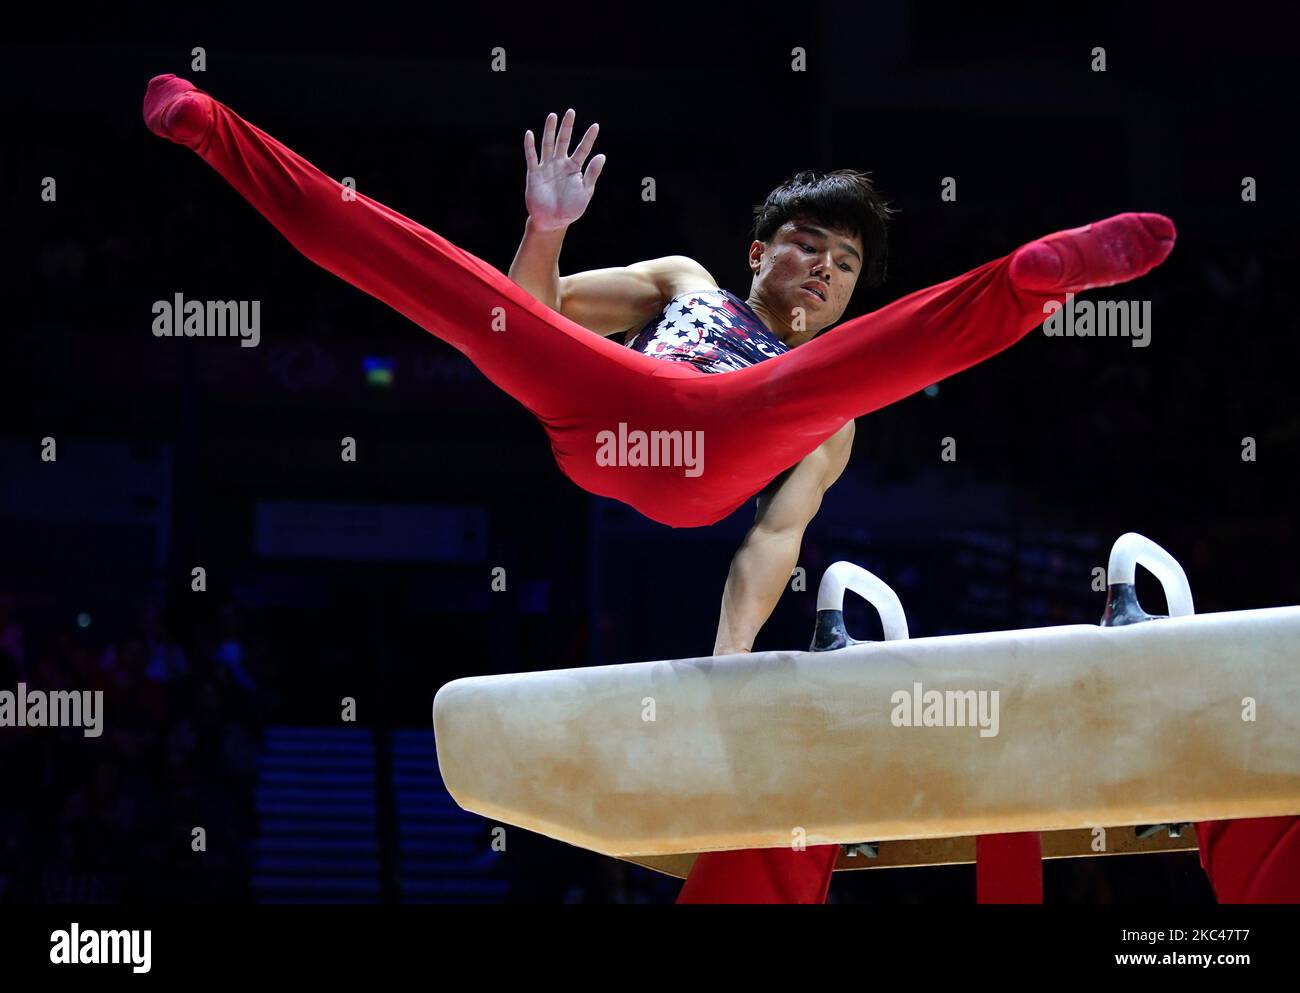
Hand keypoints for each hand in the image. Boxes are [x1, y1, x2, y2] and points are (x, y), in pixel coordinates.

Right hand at [523, 109, 604, 231]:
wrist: (552, 221)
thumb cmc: (571, 209)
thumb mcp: (585, 192)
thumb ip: (592, 173)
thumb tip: (601, 155)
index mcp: (574, 169)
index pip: (583, 150)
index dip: (589, 138)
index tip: (596, 126)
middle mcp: (560, 164)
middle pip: (564, 141)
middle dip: (567, 127)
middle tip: (571, 112)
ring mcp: (547, 168)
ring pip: (548, 145)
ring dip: (550, 131)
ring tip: (553, 116)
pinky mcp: (534, 174)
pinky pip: (532, 157)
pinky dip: (530, 146)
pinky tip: (530, 133)